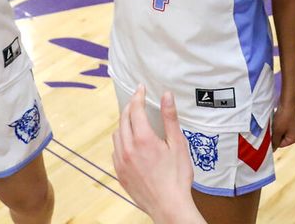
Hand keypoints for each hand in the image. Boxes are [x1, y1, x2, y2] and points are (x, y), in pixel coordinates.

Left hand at [112, 86, 197, 221]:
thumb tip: (166, 96)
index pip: (135, 109)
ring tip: (134, 121)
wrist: (169, 206)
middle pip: (123, 119)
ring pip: (117, 135)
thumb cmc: (177, 178)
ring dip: (124, 124)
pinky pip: (115, 151)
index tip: (140, 88)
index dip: (138, 96)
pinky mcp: (120, 173)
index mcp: (143, 139)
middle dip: (130, 107)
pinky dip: (121, 142)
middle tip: (138, 101)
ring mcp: (121, 162)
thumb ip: (170, 118)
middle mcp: (128, 149)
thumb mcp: (178, 144)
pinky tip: (130, 144)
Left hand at [270, 102, 294, 149]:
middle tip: (270, 127)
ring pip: (280, 131)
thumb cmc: (284, 116)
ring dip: (275, 128)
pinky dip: (277, 123)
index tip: (267, 134)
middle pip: (281, 138)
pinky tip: (275, 118)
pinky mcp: (291, 121)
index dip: (272, 140)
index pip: (280, 144)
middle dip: (274, 134)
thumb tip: (272, 150)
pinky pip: (282, 125)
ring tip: (273, 122)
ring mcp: (294, 127)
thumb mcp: (277, 131)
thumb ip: (274, 141)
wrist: (288, 100)